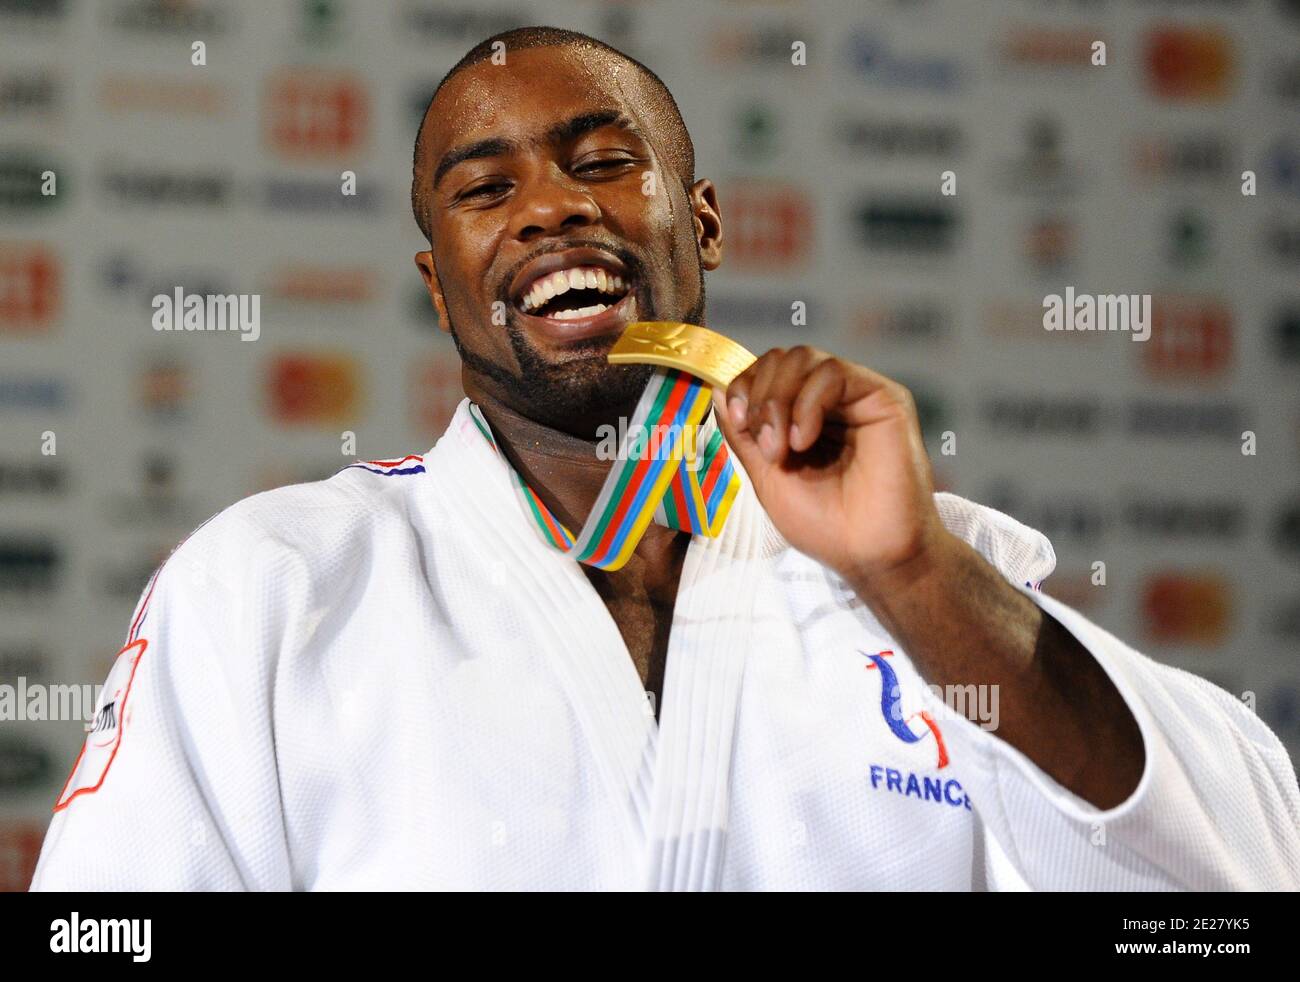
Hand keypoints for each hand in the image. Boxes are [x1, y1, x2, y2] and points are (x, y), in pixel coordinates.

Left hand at [713, 346, 946, 583]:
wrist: (870, 556)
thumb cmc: (826, 526)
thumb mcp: (768, 477)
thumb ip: (744, 435)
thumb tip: (718, 390)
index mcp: (804, 418)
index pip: (767, 373)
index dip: (744, 387)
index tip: (737, 422)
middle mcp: (832, 402)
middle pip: (782, 359)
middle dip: (759, 396)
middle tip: (767, 447)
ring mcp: (857, 397)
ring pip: (804, 358)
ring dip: (778, 400)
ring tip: (784, 449)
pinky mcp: (884, 399)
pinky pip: (833, 372)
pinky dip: (807, 402)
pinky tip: (805, 440)